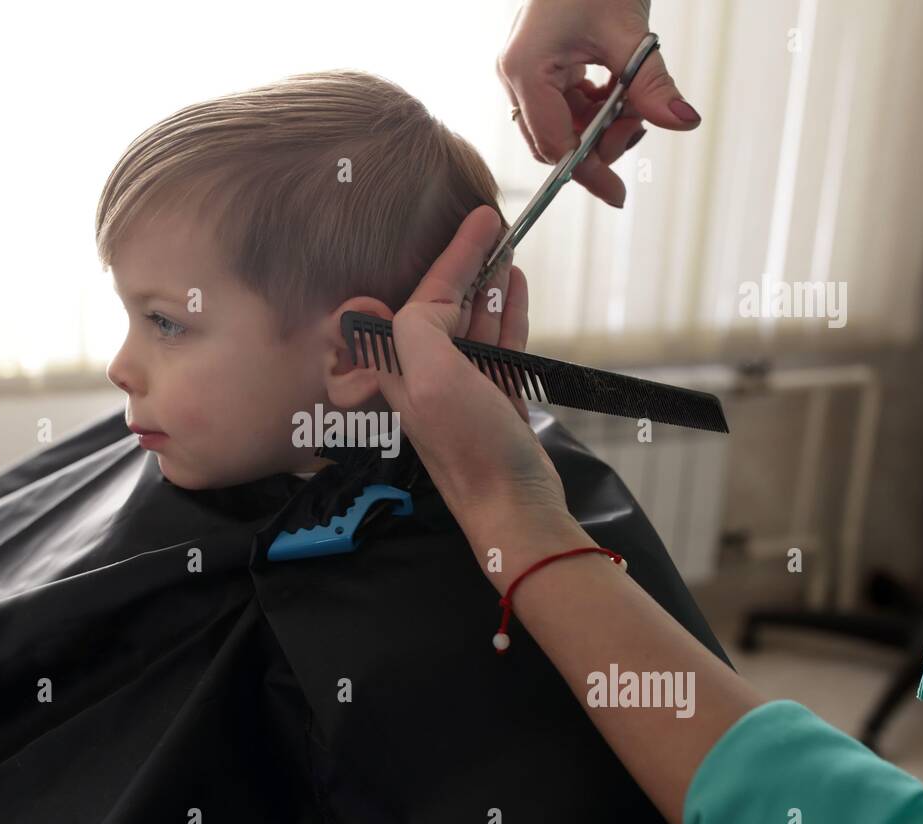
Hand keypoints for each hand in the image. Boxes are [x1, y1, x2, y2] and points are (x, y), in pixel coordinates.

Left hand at [375, 205, 587, 566]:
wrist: (514, 506)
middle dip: (468, 263)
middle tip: (493, 222)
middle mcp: (428, 374)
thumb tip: (430, 303)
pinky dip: (509, 311)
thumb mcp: (430, 378)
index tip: (478, 218)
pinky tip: (517, 285)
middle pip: (447, 303)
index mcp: (404, 366)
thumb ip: (417, 329)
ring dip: (491, 281)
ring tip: (508, 246)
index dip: (451, 256)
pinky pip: (501, 342)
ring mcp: (464, 386)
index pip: (425, 295)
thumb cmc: (470, 448)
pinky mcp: (495, 398)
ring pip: (476, 319)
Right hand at [497, 0, 701, 206]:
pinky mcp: (540, 66)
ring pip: (563, 125)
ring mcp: (525, 71)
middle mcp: (515, 74)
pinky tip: (619, 89)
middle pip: (554, 140)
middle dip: (598, 143)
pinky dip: (597, 106)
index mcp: (524, 68)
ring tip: (634, 100)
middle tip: (637, 124)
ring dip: (601, 124)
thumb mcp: (630, 33)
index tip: (618, 194)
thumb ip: (653, 84)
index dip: (587, 171)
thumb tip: (682, 121)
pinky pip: (567, 105)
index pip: (553, 143)